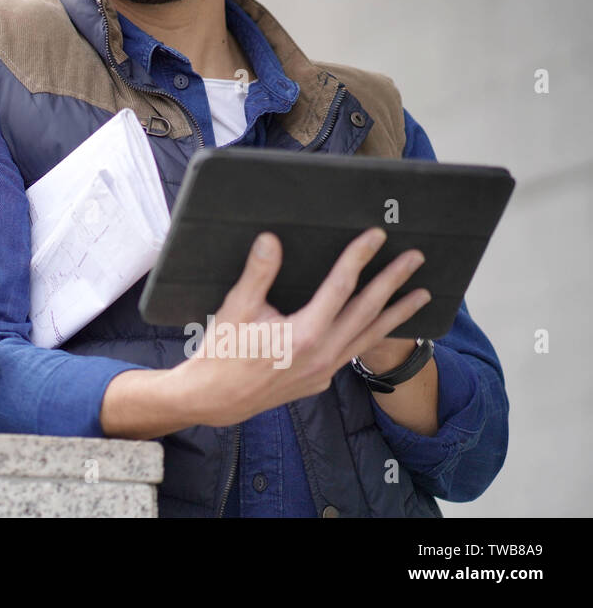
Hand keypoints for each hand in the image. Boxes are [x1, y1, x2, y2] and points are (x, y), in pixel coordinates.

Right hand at [171, 227, 430, 428]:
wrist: (216, 399)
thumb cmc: (222, 352)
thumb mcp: (236, 309)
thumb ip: (258, 274)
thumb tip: (271, 240)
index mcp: (303, 334)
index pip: (340, 287)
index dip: (359, 258)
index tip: (376, 236)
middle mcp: (322, 354)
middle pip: (367, 311)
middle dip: (393, 282)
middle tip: (415, 258)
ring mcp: (325, 371)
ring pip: (369, 337)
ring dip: (396, 313)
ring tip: (421, 294)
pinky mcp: (320, 381)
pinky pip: (355, 351)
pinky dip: (374, 335)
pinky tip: (381, 325)